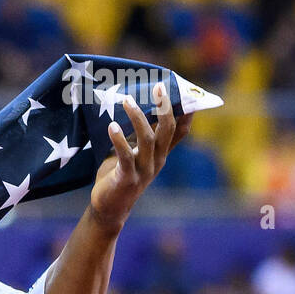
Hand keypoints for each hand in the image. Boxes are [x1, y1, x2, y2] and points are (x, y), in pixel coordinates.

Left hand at [89, 82, 193, 231]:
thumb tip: (138, 108)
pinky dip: (119, 140)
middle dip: (165, 107)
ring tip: (127, 100)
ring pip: (148, 139)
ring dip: (138, 118)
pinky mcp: (128, 178)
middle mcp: (157, 160)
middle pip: (168, 130)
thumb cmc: (119, 175)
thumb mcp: (134, 153)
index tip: (184, 89)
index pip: (180, 130)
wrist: (109, 207)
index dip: (185, 111)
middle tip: (158, 86)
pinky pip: (126, 156)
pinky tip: (111, 127)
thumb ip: (140, 137)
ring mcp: (144, 170)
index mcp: (161, 153)